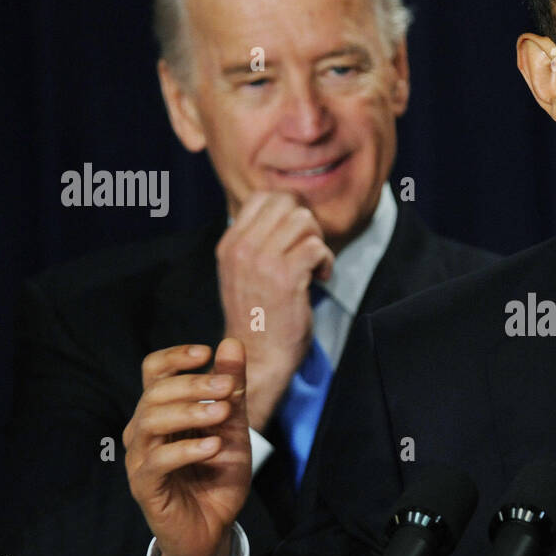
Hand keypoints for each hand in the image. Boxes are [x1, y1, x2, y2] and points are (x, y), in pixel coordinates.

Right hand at [123, 339, 251, 555]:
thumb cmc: (217, 476)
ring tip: (223, 412)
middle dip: (194, 385)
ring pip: (151, 422)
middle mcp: (143, 431)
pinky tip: (214, 446)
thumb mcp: (233, 427)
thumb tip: (231, 342)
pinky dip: (187, 449)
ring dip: (190, 412)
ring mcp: (140, 459)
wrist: (213, 529)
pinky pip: (158, 461)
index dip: (174, 357)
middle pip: (154, 393)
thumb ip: (231, 389)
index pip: (153, 371)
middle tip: (229, 387)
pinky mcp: (145, 487)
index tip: (205, 352)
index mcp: (161, 412)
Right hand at [216, 191, 333, 432]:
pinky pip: (316, 247)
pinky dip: (325, 262)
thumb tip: (287, 213)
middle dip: (306, 224)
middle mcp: (242, 248)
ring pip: (303, 220)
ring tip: (313, 267)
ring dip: (317, 242)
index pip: (263, 198)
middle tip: (308, 251)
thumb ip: (256, 243)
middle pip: (286, 203)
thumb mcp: (243, 273)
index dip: (288, 212)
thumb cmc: (257, 317)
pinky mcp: (286, 277)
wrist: (256, 357)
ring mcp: (262, 261)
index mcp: (229, 244)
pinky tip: (319, 279)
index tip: (294, 238)